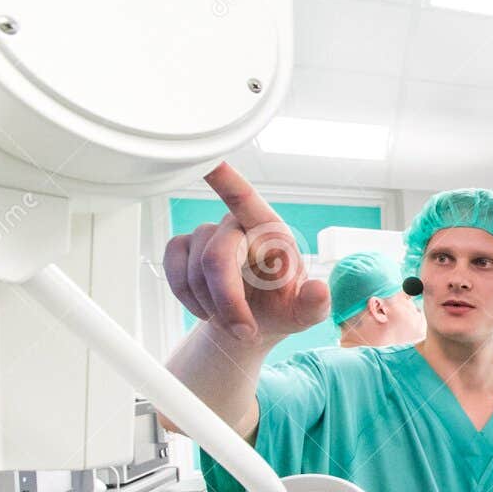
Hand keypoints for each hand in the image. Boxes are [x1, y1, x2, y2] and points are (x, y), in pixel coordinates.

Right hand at [163, 163, 328, 342]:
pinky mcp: (183, 249)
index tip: (211, 161)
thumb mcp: (305, 314)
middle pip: (217, 256)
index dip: (228, 181)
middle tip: (243, 330)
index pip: (247, 202)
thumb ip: (315, 304)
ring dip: (210, 304)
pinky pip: (173, 270)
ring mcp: (208, 236)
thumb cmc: (282, 309)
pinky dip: (187, 298)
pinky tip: (206, 308)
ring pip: (193, 269)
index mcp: (271, 233)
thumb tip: (320, 289)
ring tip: (232, 318)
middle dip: (226, 299)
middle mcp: (238, 227)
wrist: (251, 324)